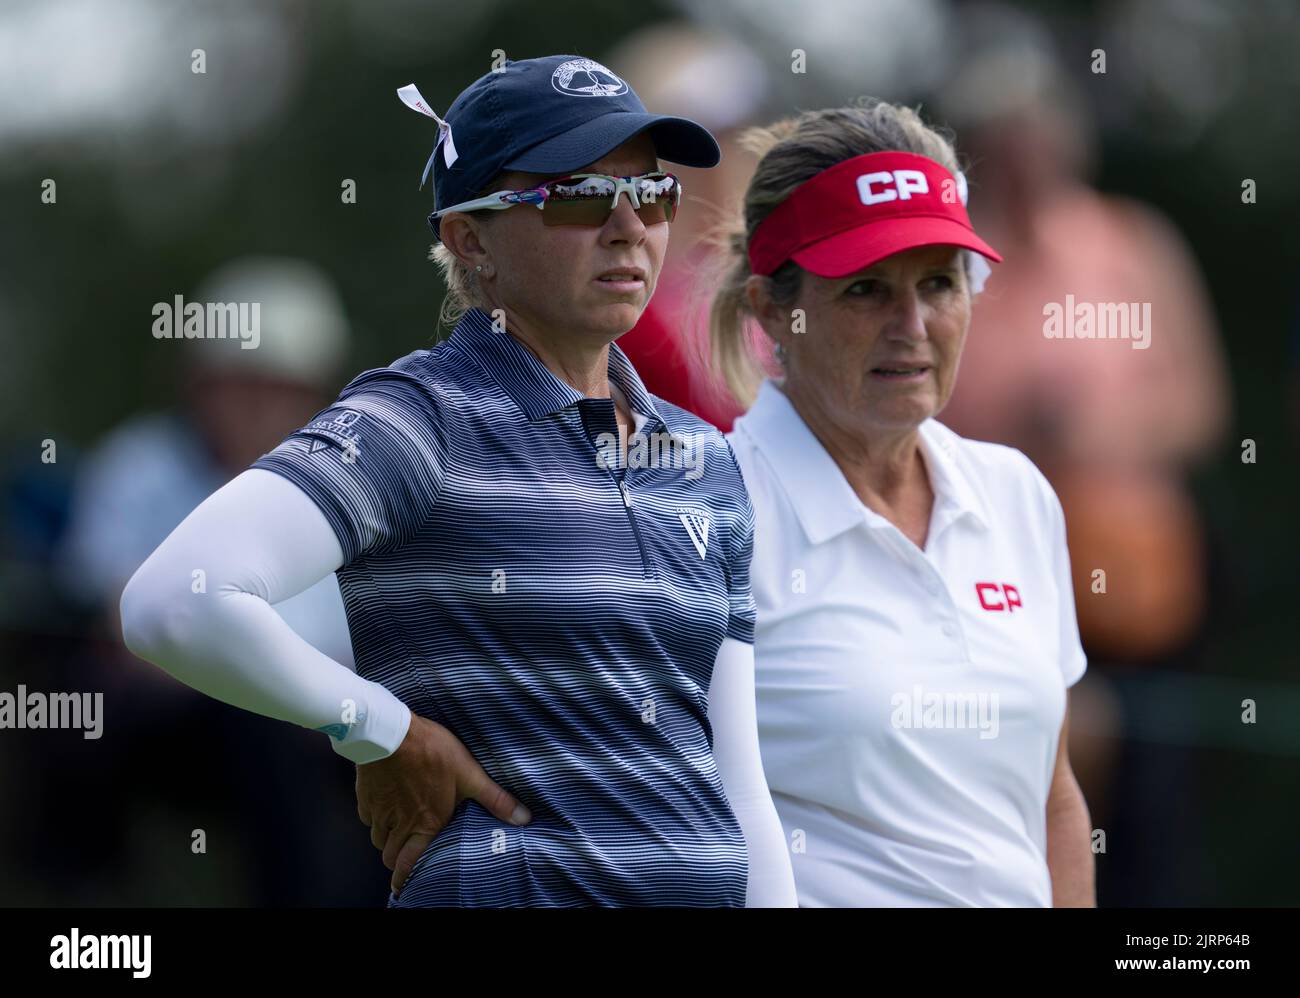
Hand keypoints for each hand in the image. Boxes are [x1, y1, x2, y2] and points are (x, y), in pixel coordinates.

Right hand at [356, 713, 530, 898]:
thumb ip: (495, 799)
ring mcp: (380, 810)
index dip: (405, 878)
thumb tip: (523, 818)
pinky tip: (384, 808)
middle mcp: (399, 823)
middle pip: (390, 855)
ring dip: (387, 840)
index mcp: (425, 824)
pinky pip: (367, 816)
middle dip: (397, 860)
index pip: (409, 863)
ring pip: (378, 838)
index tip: (403, 886)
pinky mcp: (366, 796)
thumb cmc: (431, 753)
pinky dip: (375, 818)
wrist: (390, 733)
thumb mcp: (469, 774)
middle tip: (404, 859)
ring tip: (398, 834)